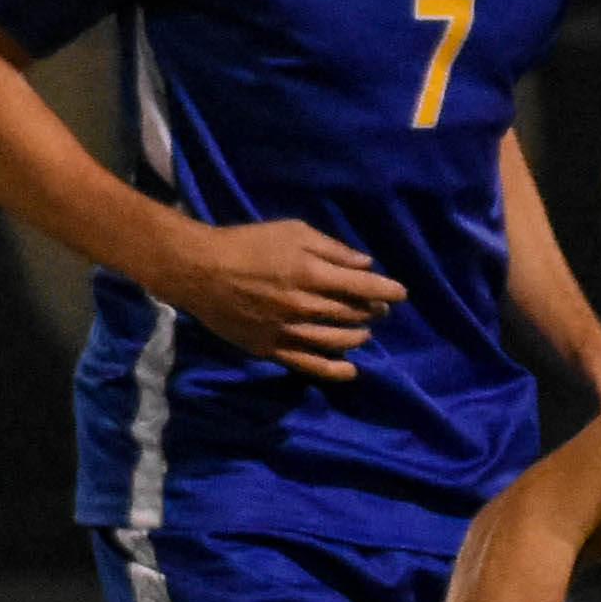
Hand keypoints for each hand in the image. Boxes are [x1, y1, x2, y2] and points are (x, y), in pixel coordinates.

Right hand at [150, 215, 403, 382]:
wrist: (199, 271)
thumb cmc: (247, 244)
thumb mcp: (292, 231)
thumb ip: (331, 248)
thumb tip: (365, 263)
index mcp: (311, 273)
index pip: (363, 286)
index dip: (387, 290)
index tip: (401, 292)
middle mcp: (304, 306)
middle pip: (352, 314)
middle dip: (373, 311)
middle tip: (380, 309)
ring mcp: (288, 331)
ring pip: (337, 341)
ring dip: (358, 336)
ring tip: (365, 332)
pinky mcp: (272, 349)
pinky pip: (310, 365)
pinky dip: (335, 370)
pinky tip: (351, 370)